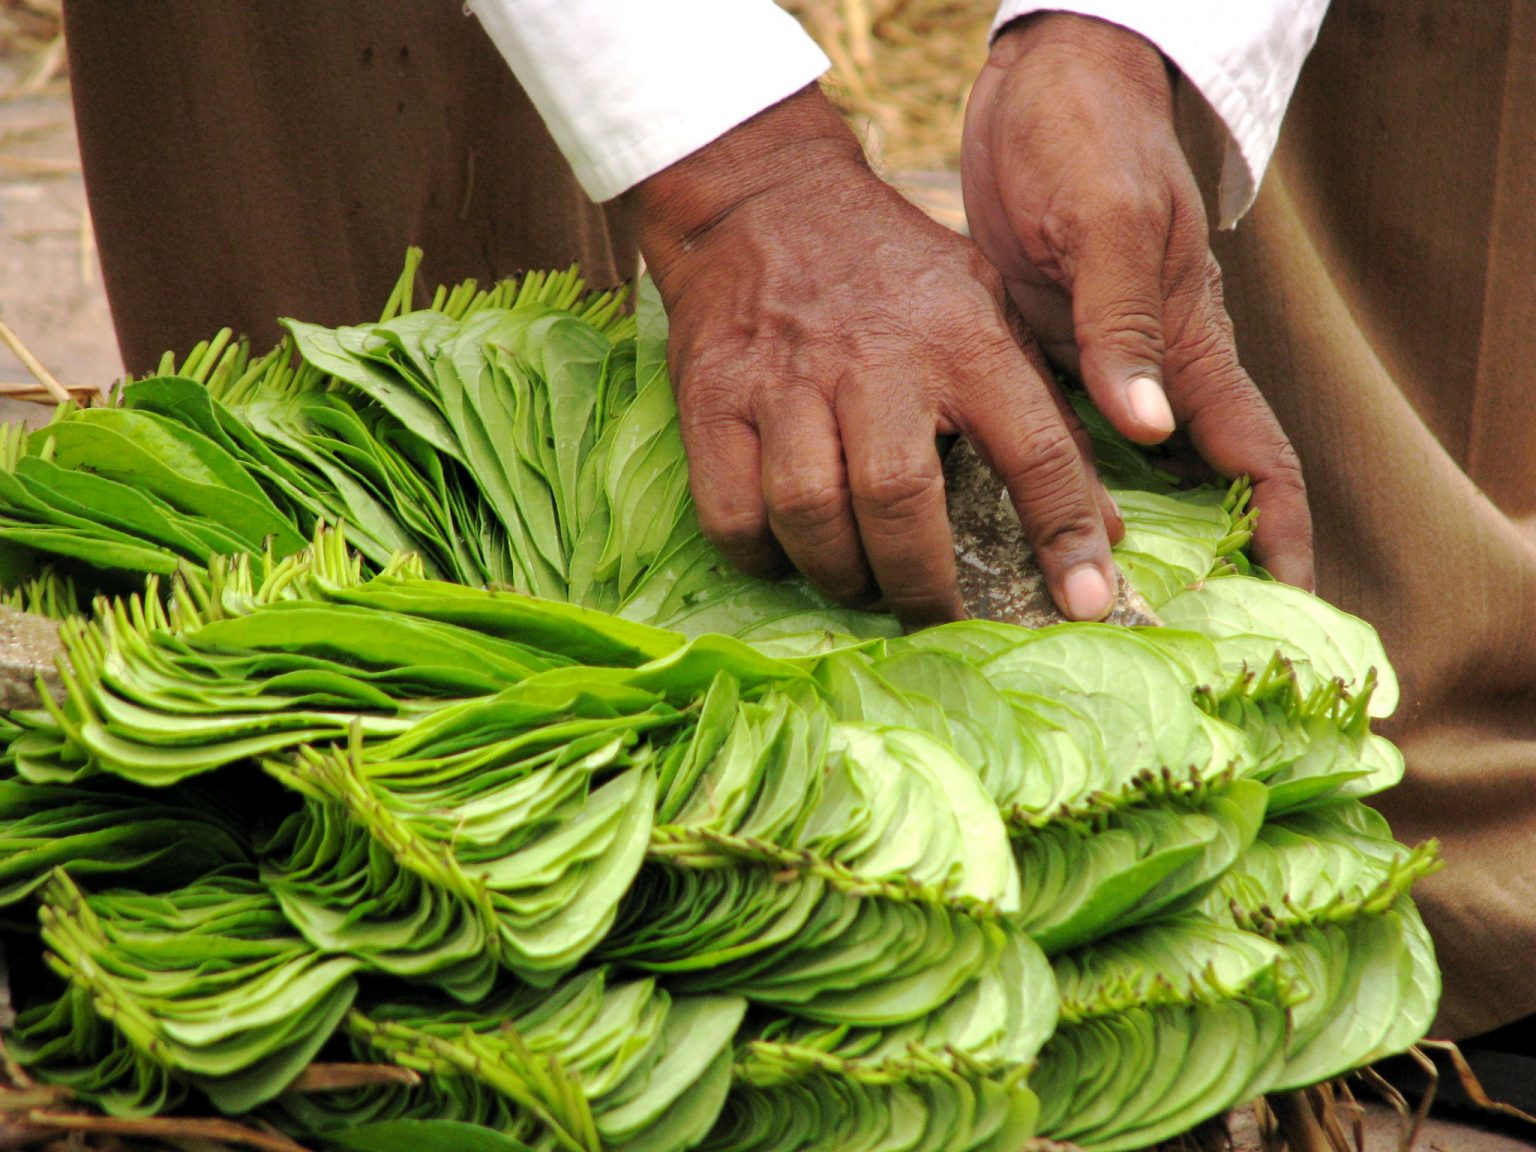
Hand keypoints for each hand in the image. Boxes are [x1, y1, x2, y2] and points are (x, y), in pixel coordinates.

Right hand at [625, 87, 1122, 626]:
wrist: (764, 200)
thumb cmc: (890, 273)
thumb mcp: (985, 310)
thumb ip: (1044, 414)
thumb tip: (1107, 526)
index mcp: (962, 340)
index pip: (1034, 448)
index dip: (1065, 532)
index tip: (1086, 600)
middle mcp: (876, 363)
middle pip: (901, 501)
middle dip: (924, 584)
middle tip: (936, 614)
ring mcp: (785, 383)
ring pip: (810, 514)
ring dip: (841, 574)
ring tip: (862, 582)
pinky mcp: (713, 400)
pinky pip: (732, 512)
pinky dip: (761, 555)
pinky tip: (786, 551)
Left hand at [962, 14, 1313, 587]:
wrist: (1035, 86)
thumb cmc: (1087, 140)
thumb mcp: (1113, 222)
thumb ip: (1127, 322)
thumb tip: (1147, 427)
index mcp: (1192, 343)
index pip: (1258, 459)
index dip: (1279, 538)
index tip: (1280, 613)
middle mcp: (1151, 371)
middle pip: (1192, 489)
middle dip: (1191, 564)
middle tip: (1151, 640)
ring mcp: (1096, 368)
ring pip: (1114, 478)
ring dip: (1102, 542)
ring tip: (1063, 610)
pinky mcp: (1037, 356)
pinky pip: (1043, 442)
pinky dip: (1033, 492)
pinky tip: (996, 534)